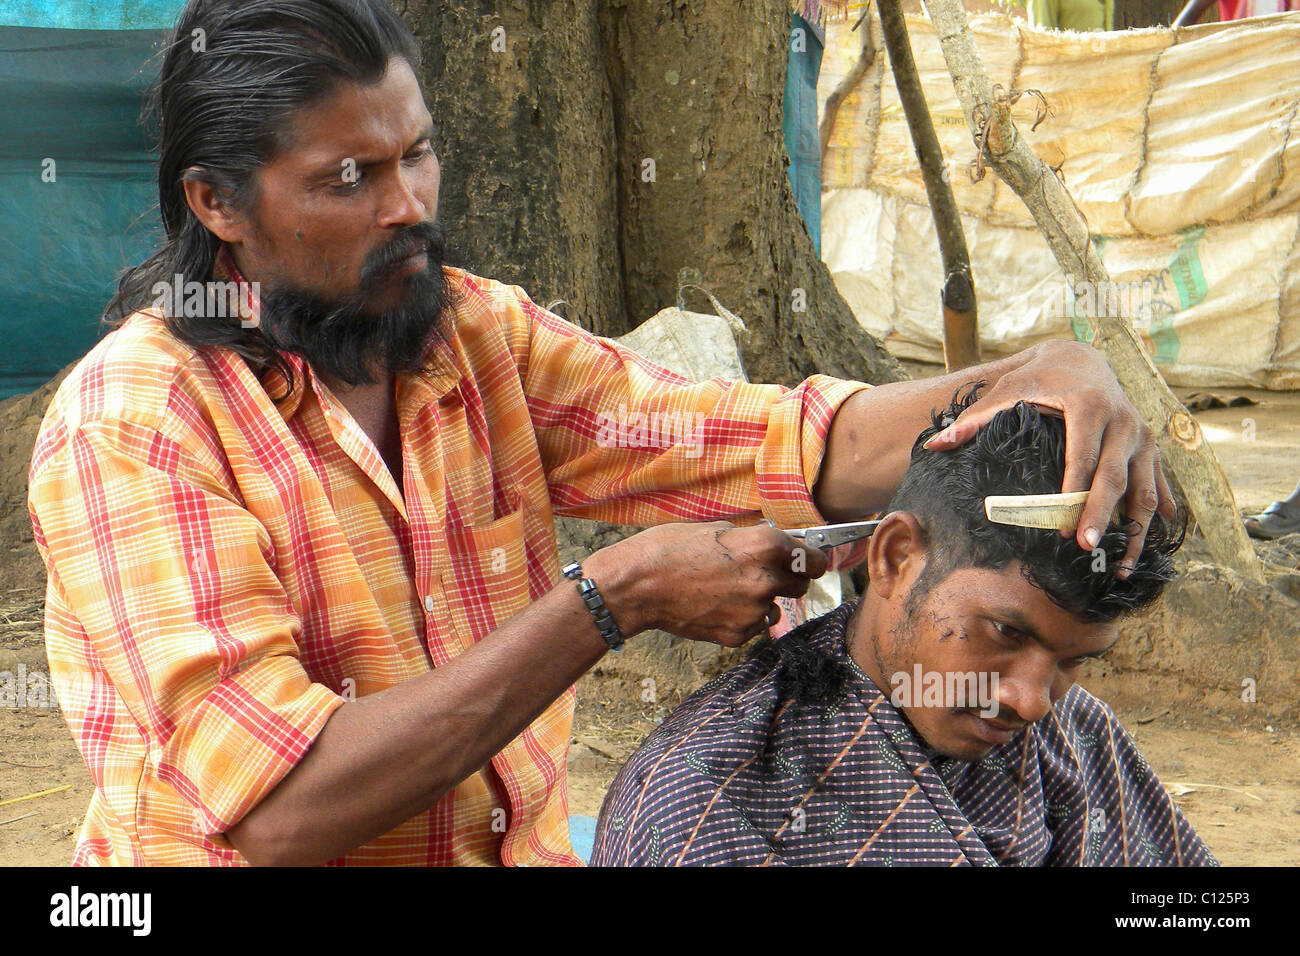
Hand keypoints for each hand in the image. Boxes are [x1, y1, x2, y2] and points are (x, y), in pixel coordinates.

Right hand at [585, 521, 827, 646]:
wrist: (637, 587)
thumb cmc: (668, 549)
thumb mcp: (714, 528)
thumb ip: (748, 537)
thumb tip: (767, 541)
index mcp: (766, 546)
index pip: (814, 558)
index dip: (811, 559)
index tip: (807, 560)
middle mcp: (767, 579)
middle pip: (801, 584)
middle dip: (786, 578)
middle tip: (759, 574)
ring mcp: (754, 611)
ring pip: (775, 607)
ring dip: (761, 600)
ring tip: (727, 591)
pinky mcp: (739, 635)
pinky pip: (753, 625)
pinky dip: (741, 618)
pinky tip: (715, 606)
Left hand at [921, 340, 1173, 577]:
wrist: (1083, 357)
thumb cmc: (1040, 377)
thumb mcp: (1008, 390)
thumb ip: (974, 419)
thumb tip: (936, 445)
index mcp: (1089, 406)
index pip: (1083, 457)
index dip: (1073, 494)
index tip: (1061, 528)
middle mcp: (1123, 420)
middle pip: (1114, 475)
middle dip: (1101, 514)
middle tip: (1085, 547)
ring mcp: (1142, 435)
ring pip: (1144, 487)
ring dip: (1136, 528)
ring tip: (1121, 566)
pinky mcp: (1150, 446)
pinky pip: (1158, 484)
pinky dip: (1158, 513)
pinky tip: (1151, 544)